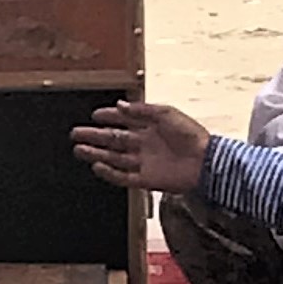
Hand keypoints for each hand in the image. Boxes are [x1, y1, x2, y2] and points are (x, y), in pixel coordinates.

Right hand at [71, 102, 210, 193]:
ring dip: (96, 153)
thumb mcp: (167, 114)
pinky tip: (97, 165)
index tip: (95, 115)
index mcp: (151, 127)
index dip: (109, 117)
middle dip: (94, 136)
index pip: (124, 121)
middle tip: (76, 133)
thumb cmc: (192, 136)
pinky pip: (123, 177)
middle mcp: (145, 144)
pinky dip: (109, 172)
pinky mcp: (146, 179)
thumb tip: (120, 105)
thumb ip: (142, 110)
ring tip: (79, 148)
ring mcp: (144, 162)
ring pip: (114, 157)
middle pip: (114, 140)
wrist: (206, 161)